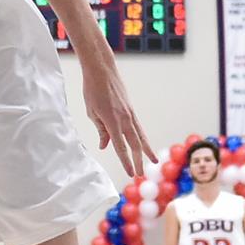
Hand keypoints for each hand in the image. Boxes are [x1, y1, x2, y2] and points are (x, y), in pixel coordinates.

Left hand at [80, 52, 156, 179]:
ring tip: (153, 162)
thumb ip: (101, 130)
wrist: (102, 70)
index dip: (125, 161)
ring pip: (141, 136)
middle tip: (140, 175)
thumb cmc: (92, 90)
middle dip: (138, 160)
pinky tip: (143, 144)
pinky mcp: (130, 109)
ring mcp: (129, 113)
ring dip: (146, 150)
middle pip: (135, 144)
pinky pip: (138, 127)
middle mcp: (124, 118)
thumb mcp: (92, 112)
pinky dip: (142, 137)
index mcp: (112, 121)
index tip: (130, 173)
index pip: (120, 146)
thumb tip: (106, 145)